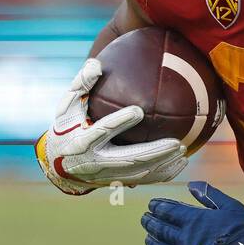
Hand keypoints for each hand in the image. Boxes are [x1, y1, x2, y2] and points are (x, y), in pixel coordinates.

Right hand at [37, 59, 185, 194]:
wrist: (60, 164)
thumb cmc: (67, 127)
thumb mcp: (68, 106)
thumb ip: (81, 85)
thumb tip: (97, 64)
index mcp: (82, 141)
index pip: (101, 132)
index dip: (119, 122)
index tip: (138, 111)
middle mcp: (95, 161)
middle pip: (128, 159)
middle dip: (153, 153)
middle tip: (176, 142)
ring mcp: (108, 174)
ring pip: (139, 172)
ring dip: (162, 163)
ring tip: (183, 150)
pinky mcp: (118, 181)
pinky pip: (144, 180)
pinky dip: (163, 173)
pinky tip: (182, 163)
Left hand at [141, 181, 243, 244]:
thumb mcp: (230, 207)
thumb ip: (210, 196)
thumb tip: (191, 185)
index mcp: (193, 221)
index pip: (168, 212)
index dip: (158, 207)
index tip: (151, 205)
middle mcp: (183, 240)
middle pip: (161, 230)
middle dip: (151, 223)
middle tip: (145, 219)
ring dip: (153, 244)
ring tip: (147, 239)